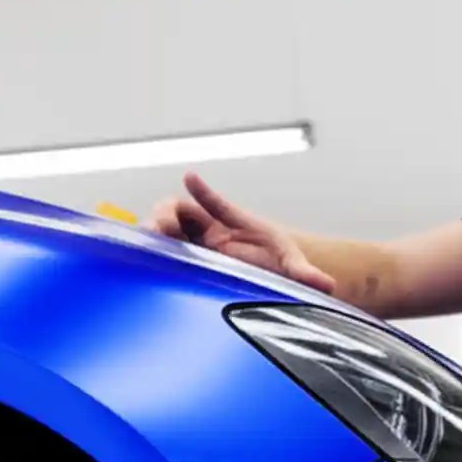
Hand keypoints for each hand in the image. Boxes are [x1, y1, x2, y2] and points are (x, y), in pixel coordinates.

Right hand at [146, 172, 336, 293]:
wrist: (264, 276)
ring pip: (162, 230)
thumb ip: (304, 273)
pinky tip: (135, 263)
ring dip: (151, 232)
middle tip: (164, 228)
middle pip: (177, 211)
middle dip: (166, 214)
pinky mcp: (179, 262)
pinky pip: (156, 252)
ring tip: (148, 243)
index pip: (215, 204)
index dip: (203, 191)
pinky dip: (145, 252)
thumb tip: (326, 284)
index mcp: (232, 223)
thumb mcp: (289, 265)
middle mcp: (207, 230)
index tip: (191, 177)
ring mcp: (190, 245)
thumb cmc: (275, 263)